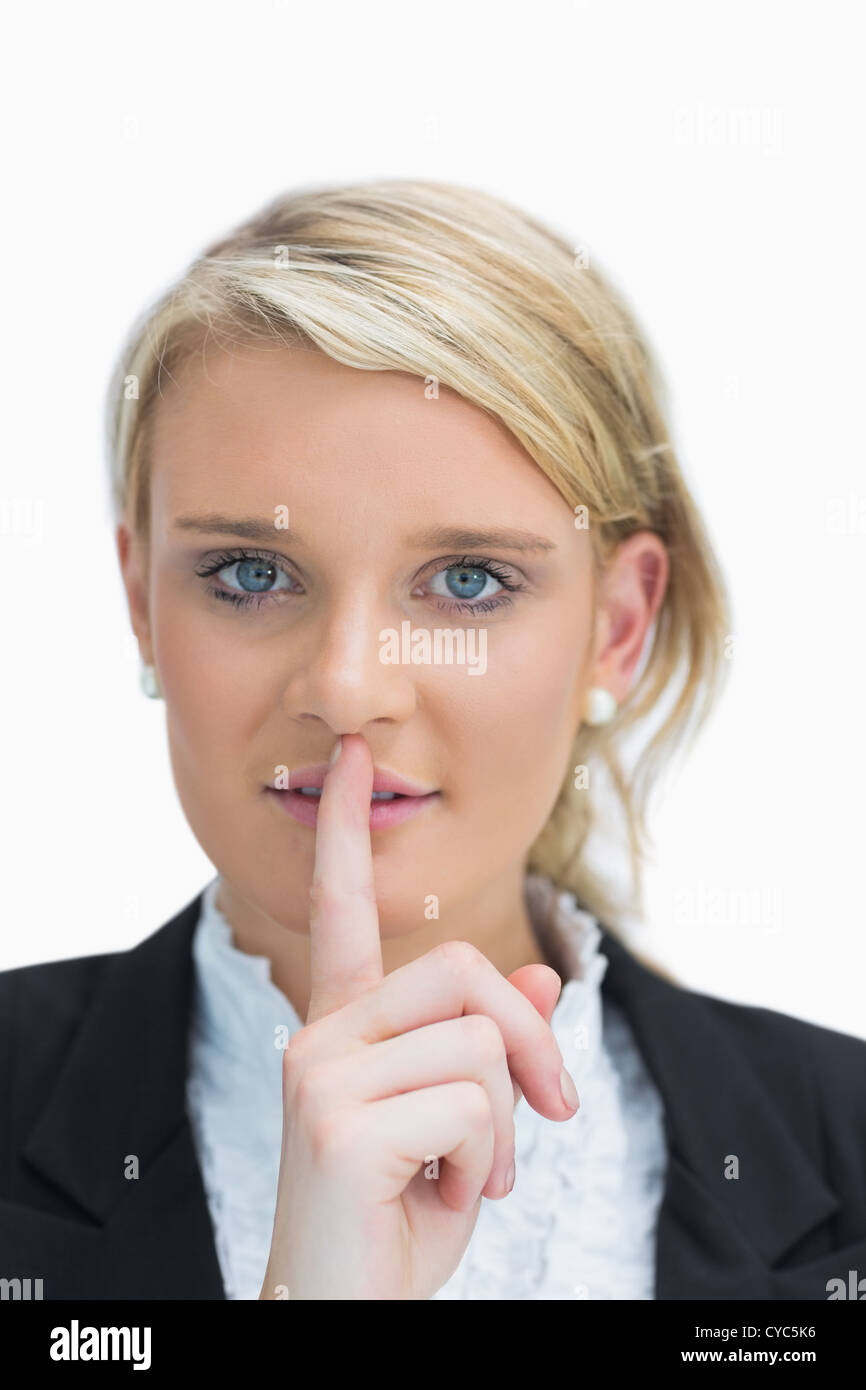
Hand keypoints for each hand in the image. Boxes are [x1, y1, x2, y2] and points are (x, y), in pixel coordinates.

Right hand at [259, 733, 578, 1299]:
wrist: (343, 1313)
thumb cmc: (397, 1219)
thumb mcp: (465, 1125)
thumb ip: (493, 1045)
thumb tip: (542, 980)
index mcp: (342, 1027)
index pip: (343, 911)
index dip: (349, 834)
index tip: (346, 761)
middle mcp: (320, 1036)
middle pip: (464, 969)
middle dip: (534, 1043)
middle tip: (552, 1112)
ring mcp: (321, 1075)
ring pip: (481, 1042)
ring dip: (508, 1123)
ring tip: (473, 1172)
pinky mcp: (339, 1125)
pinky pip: (473, 1105)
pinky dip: (488, 1161)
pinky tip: (445, 1194)